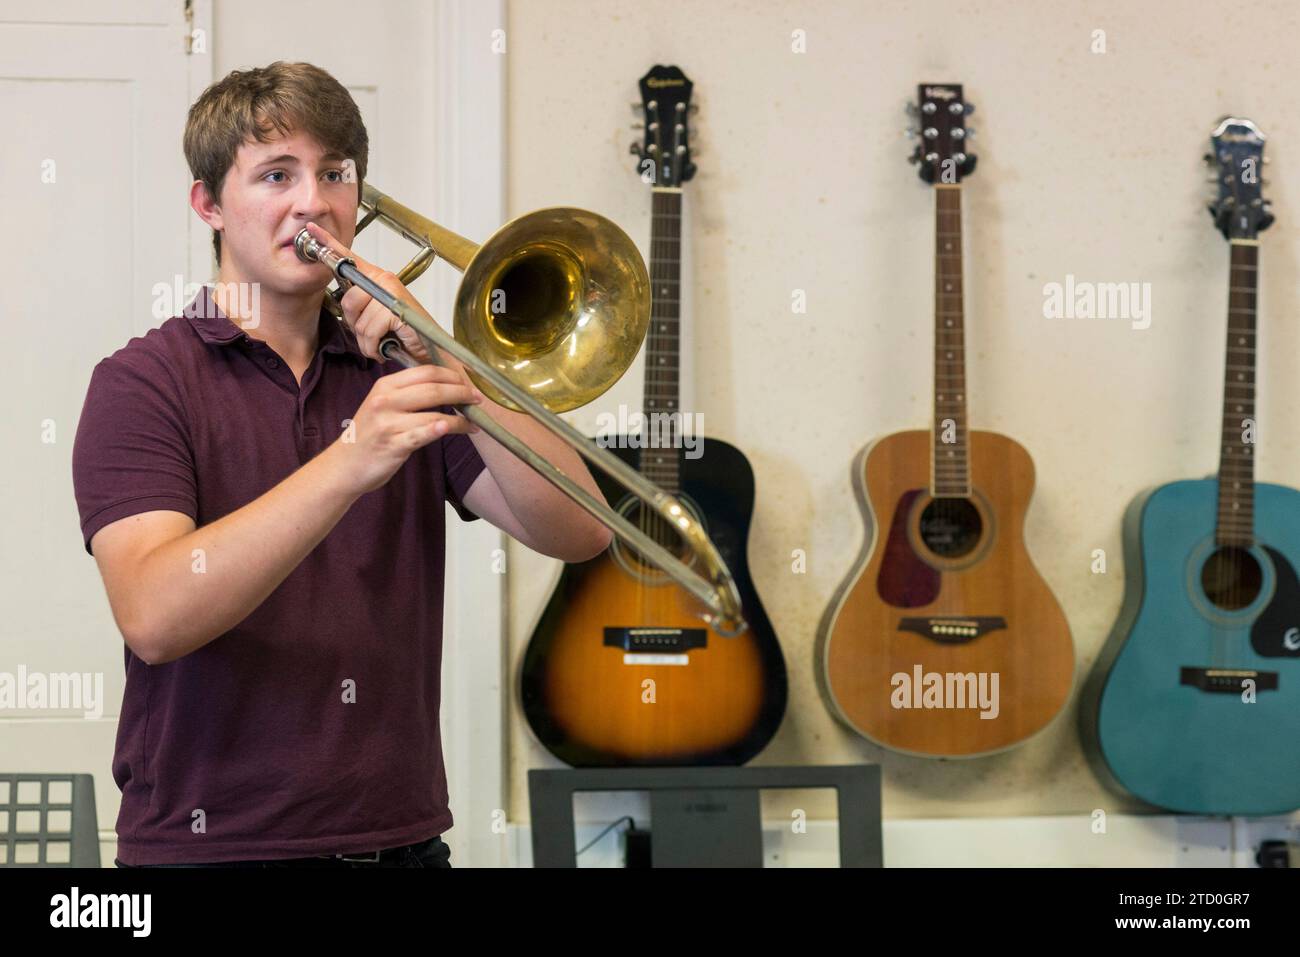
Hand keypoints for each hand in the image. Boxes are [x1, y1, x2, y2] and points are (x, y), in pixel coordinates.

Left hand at [301, 220, 440, 364]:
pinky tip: (386, 345)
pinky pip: (371, 330)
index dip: (329, 243)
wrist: (431, 349)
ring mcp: (391, 292)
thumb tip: (347, 306)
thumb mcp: (376, 315)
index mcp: (377, 277)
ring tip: (382, 341)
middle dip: (356, 324)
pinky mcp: (396, 308)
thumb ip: (360, 305)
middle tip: (373, 332)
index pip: (349, 257)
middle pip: (348, 300)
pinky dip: (375, 345)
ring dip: (367, 340)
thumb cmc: (404, 333)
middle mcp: (384, 279)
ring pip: (359, 320)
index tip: (311, 228)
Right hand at [329, 363, 483, 496]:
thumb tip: (445, 386)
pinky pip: (424, 434)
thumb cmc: (369, 435)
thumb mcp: (383, 405)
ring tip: (474, 423)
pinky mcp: (393, 444)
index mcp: (385, 386)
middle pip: (433, 389)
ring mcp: (388, 423)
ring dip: (460, 419)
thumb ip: (408, 394)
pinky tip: (459, 429)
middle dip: (461, 393)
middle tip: (477, 400)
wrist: (345, 465)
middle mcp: (385, 401)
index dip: (452, 376)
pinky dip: (443, 429)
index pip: (426, 372)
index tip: (468, 383)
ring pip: (433, 413)